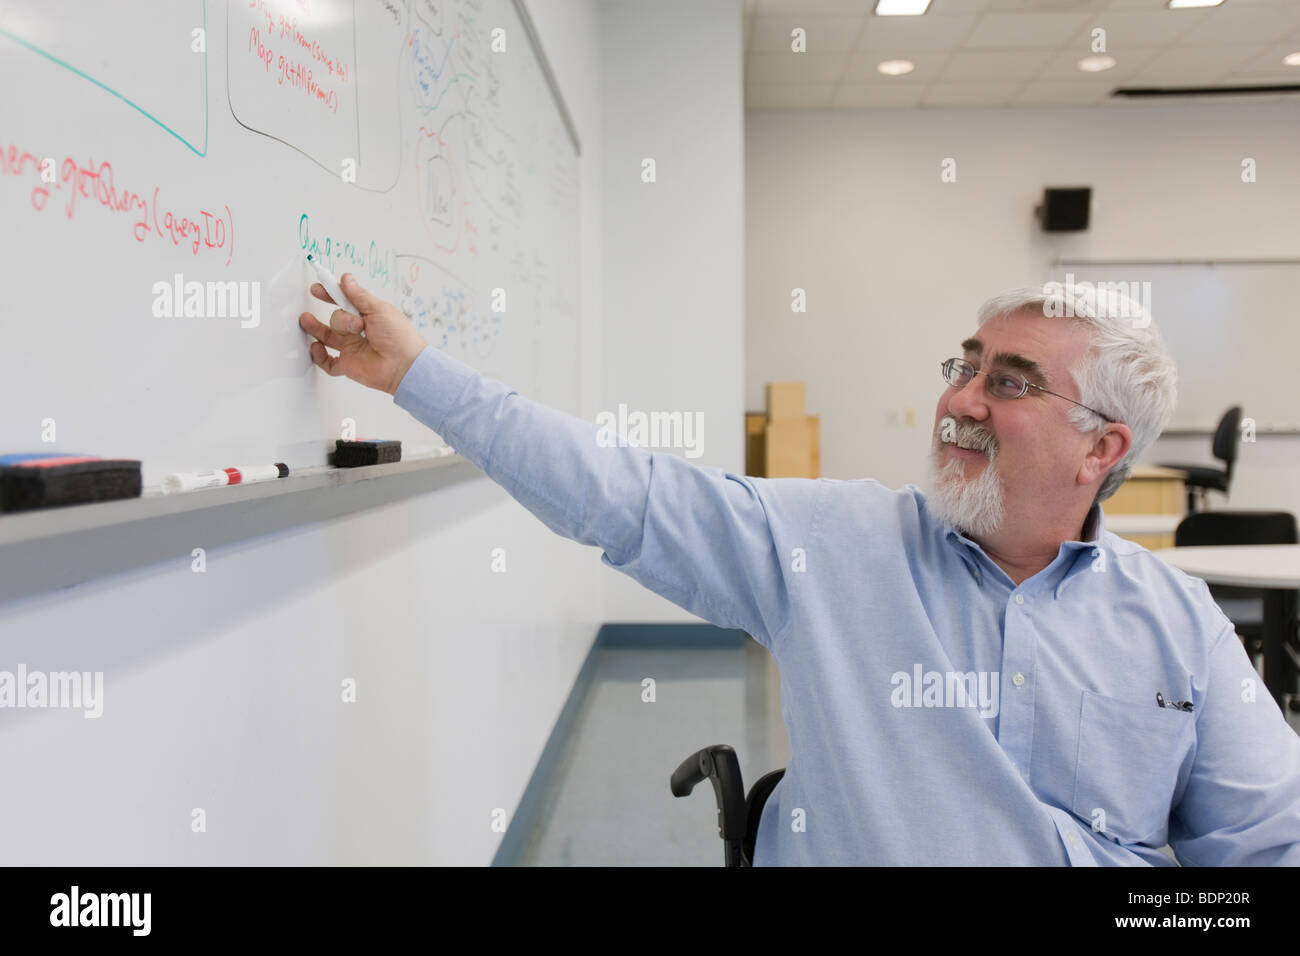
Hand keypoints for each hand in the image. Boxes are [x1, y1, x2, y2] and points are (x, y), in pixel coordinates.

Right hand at [297, 274, 426, 394]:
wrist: (403, 365)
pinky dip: (318, 355)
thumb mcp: (379, 309)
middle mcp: (357, 331)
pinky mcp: (347, 365)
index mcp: (367, 316)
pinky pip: (327, 361)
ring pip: (327, 336)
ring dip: (316, 328)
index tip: (317, 288)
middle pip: (336, 318)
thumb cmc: (398, 337)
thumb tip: (346, 278)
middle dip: (340, 318)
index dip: (330, 294)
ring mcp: (351, 348)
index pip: (344, 301)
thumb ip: (359, 295)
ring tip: (307, 321)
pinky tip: (316, 346)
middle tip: (351, 323)